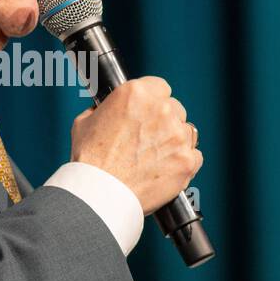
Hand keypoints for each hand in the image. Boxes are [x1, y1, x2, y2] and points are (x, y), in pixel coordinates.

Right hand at [69, 76, 202, 214]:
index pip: (160, 87)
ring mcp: (177, 136)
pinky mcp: (186, 160)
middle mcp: (161, 110)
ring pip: (187, 132)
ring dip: (175, 141)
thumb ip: (104, 109)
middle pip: (175, 109)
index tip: (149, 112)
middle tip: (149, 139)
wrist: (100, 193)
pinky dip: (183, 162)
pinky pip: (194, 156)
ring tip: (156, 157)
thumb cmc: (90, 161)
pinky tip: (166, 169)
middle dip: (165, 122)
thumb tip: (109, 109)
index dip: (154, 101)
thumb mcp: (85, 122)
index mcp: (136, 94)